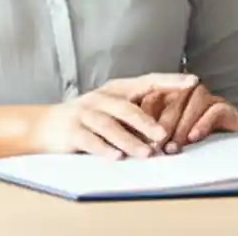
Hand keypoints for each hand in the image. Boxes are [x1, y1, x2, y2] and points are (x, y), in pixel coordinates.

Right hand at [34, 73, 197, 158]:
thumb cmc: (88, 119)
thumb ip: (137, 115)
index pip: (148, 81)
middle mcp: (101, 98)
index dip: (170, 81)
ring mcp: (85, 114)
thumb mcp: (112, 110)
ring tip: (146, 153)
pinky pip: (90, 140)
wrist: (45, 125)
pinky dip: (104, 149)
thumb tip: (171, 128)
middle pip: (127, 108)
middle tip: (164, 135)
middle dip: (147, 122)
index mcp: (117, 89)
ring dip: (129, 140)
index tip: (193, 82)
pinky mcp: (71, 132)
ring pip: (109, 126)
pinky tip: (116, 157)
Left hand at [139, 83, 237, 153]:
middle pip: (175, 96)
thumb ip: (147, 134)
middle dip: (163, 123)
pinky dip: (204, 123)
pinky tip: (194, 137)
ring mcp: (209, 98)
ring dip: (183, 125)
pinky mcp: (227, 109)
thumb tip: (131, 144)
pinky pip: (217, 110)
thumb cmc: (185, 140)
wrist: (226, 147)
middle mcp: (189, 91)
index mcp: (169, 92)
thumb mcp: (161, 137)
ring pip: (196, 100)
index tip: (137, 131)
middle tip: (155, 145)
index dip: (146, 110)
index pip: (155, 91)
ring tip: (173, 146)